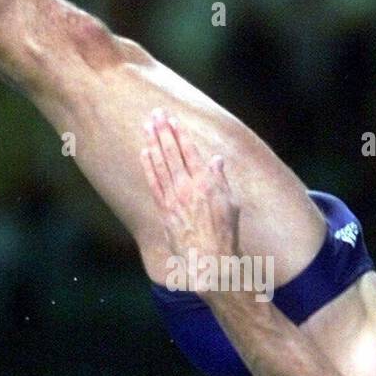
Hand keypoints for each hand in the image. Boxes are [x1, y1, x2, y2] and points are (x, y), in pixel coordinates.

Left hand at [141, 110, 238, 290]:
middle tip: (156, 114)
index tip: (173, 119)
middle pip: (172, 154)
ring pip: (160, 165)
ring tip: (147, 126)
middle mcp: (188, 188)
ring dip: (153, 143)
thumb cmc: (224, 235)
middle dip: (163, 132)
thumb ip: (220, 181)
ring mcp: (174, 199)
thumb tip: (216, 160)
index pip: (190, 152)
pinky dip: (148, 167)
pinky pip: (154, 183)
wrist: (209, 261)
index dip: (180, 134)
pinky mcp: (164, 211)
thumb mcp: (231, 205)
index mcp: (206, 184)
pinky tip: (144, 153)